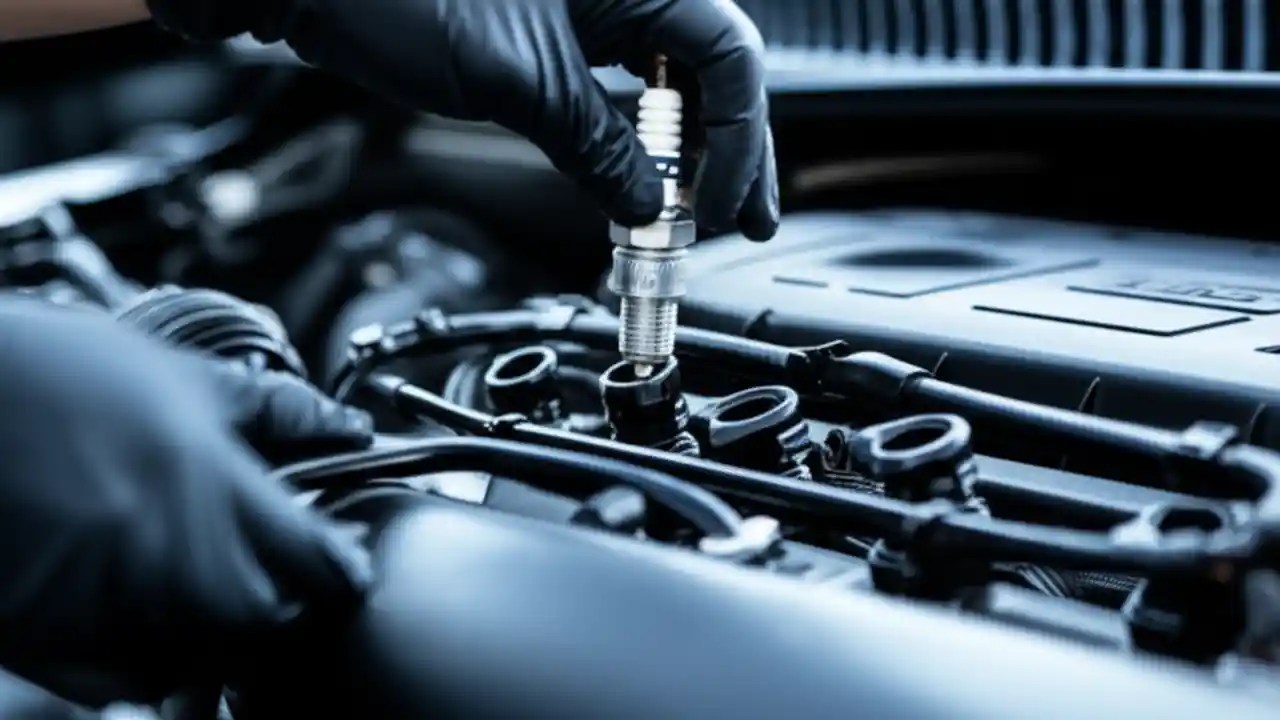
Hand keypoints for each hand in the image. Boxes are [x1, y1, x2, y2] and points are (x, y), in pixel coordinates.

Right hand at [0, 299, 372, 706]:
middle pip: (264, 624)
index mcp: (203, 478)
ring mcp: (98, 598)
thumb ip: (278, 409)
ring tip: (206, 594)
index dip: (345, 572)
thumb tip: (350, 426)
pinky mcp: (43, 634)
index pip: (313, 559)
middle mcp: (157, 546)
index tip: (347, 569)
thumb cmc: (56, 375)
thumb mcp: (180, 377)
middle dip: (287, 612)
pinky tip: (152, 619)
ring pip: (200, 660)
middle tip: (282, 589)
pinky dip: (157, 664)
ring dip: (220, 640)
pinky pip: (130, 683)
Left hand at [147, 0, 779, 239]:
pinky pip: (614, 93)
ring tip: (687, 215)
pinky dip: (628, 144)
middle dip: (724, 152)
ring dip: (678, 154)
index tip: (726, 204)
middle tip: (731, 220)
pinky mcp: (550, 38)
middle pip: (709, 73)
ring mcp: (587, 11)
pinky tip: (634, 184)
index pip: (729, 56)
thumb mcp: (519, 81)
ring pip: (665, 87)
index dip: (740, 138)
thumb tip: (646, 203)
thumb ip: (597, 146)